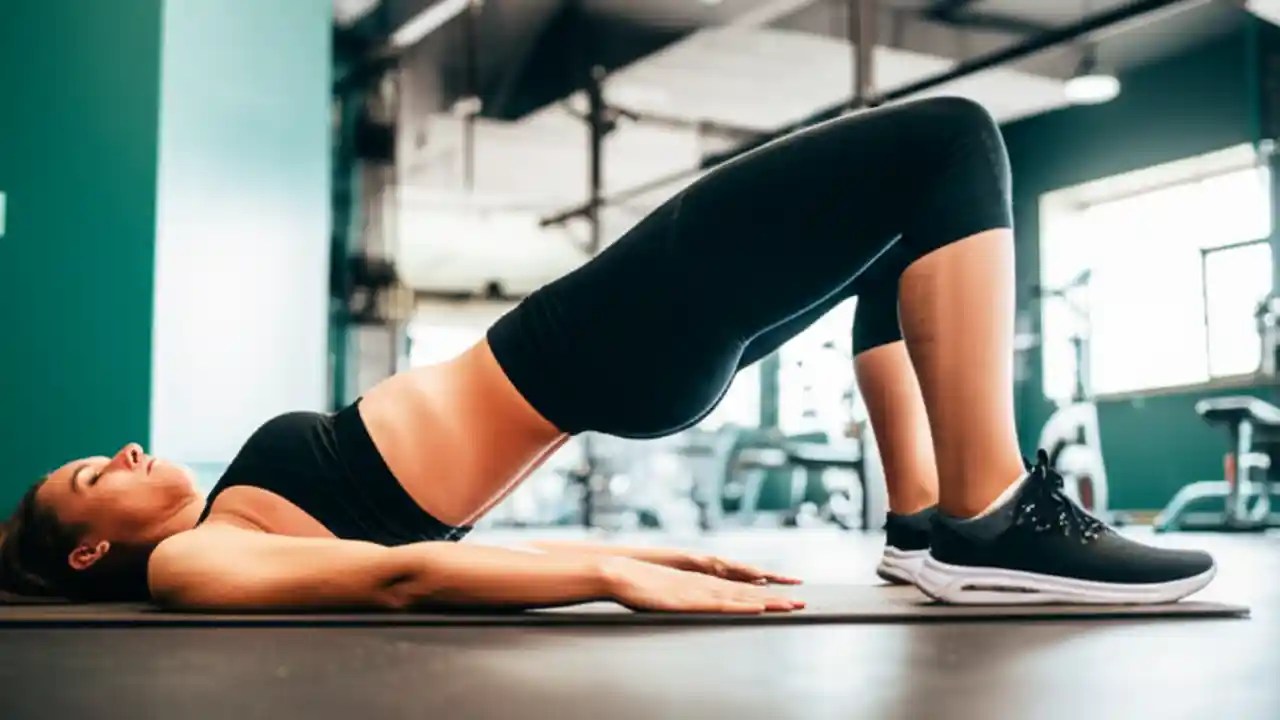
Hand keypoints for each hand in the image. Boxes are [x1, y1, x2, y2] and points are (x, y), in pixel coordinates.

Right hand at [602, 557, 805, 613]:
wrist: (619, 573)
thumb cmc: (638, 585)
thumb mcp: (668, 593)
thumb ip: (683, 595)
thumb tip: (693, 601)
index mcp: (702, 582)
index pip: (739, 588)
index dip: (762, 592)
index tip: (784, 596)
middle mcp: (705, 583)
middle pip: (747, 591)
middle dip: (775, 596)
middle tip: (801, 602)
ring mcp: (699, 589)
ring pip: (740, 597)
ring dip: (766, 601)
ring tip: (790, 605)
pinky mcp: (689, 598)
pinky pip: (720, 603)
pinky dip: (740, 605)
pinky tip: (756, 608)